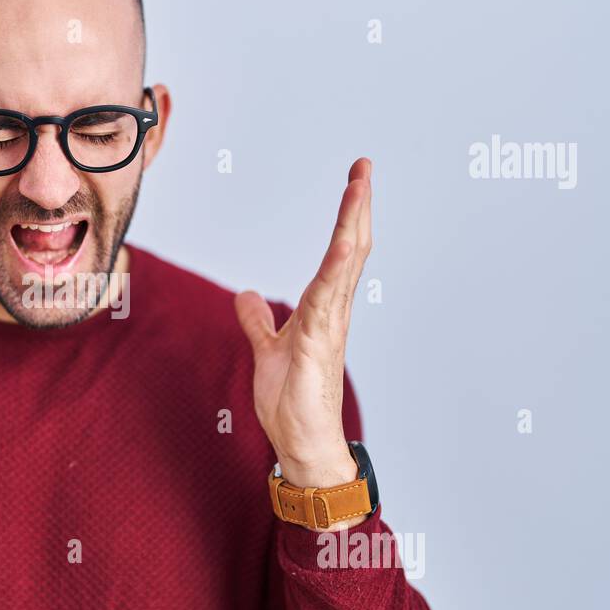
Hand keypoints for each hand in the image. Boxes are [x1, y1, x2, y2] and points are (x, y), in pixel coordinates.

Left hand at [235, 158, 372, 528]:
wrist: (302, 444)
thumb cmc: (292, 402)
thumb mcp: (266, 350)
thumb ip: (257, 322)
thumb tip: (246, 296)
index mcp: (322, 309)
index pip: (338, 254)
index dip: (347, 218)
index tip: (355, 181)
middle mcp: (333, 311)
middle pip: (351, 247)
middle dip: (357, 206)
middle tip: (364, 166)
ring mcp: (330, 324)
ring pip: (344, 264)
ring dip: (351, 223)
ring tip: (359, 185)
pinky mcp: (319, 341)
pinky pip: (329, 296)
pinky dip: (338, 267)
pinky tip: (345, 242)